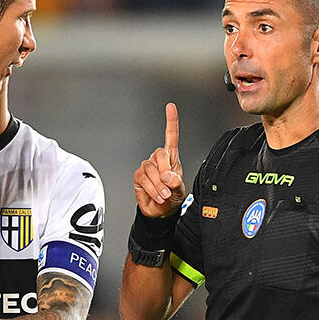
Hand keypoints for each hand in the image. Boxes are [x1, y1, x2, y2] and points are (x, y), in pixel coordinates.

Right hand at [132, 102, 186, 217]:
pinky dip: (152, 189)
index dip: (171, 122)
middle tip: (169, 186)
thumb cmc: (172, 198)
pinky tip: (157, 195)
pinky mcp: (138, 176)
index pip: (171, 136)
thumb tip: (167, 177)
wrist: (160, 211)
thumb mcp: (179, 190)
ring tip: (164, 194)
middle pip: (160, 155)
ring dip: (159, 185)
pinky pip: (143, 179)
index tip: (170, 107)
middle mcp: (158, 160)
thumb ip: (176, 182)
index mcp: (171, 158)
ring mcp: (148, 167)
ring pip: (151, 169)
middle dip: (165, 173)